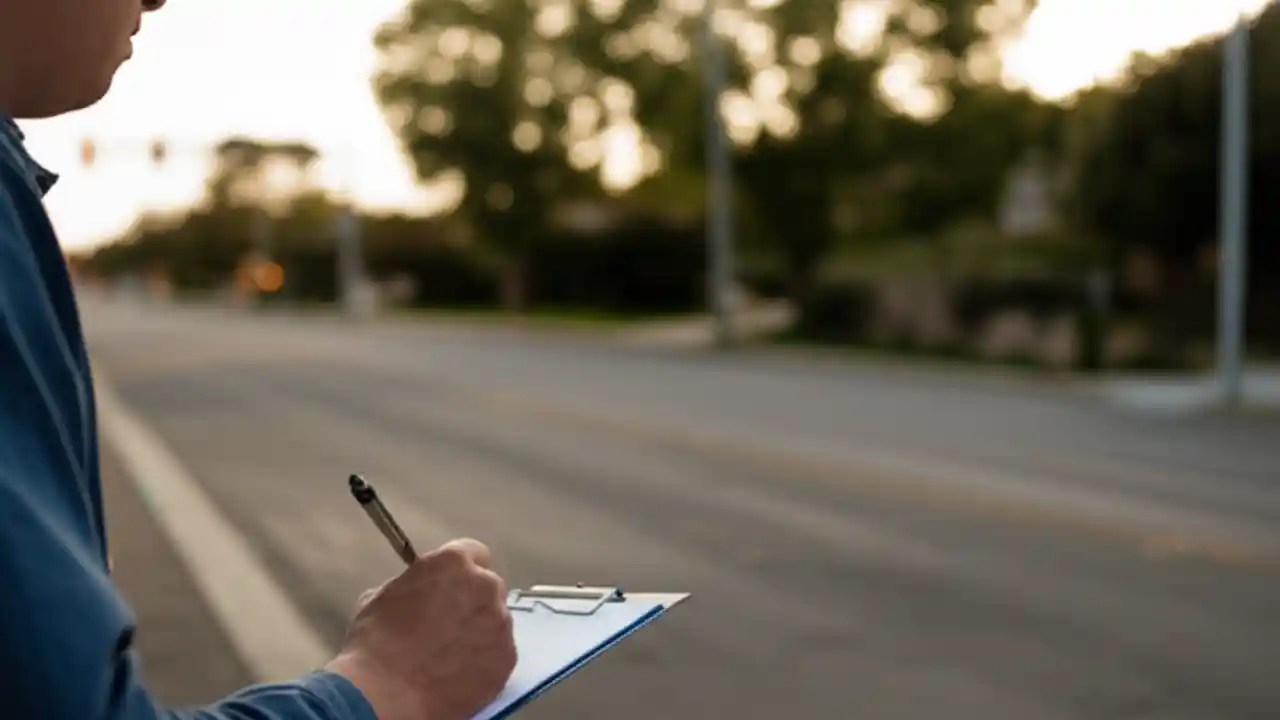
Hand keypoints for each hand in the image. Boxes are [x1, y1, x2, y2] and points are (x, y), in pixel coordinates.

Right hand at [327, 539, 517, 719]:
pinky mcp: (507, 657)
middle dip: (473, 601)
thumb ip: (415, 584)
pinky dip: (485, 660)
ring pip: (496, 621)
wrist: (386, 693)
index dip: (461, 571)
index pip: (473, 553)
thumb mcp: (383, 596)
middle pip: (488, 587)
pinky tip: (461, 672)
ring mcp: (500, 623)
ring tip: (452, 653)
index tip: (452, 587)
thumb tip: (420, 590)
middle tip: (450, 624)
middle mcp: (485, 586)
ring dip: (480, 631)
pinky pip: (500, 652)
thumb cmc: (376, 642)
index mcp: (454, 562)